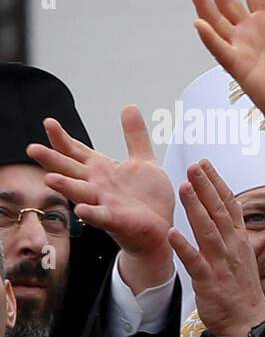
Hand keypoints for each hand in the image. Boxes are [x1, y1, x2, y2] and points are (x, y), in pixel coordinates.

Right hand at [27, 107, 174, 293]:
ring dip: (65, 186)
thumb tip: (129, 107)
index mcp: (102, 170)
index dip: (63, 139)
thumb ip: (135, 136)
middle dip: (52, 160)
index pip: (77, 152)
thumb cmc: (148, 198)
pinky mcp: (117, 220)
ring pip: (80, 193)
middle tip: (32, 148)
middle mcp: (97, 186)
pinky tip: (81, 210)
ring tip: (50, 178)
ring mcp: (104, 203)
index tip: (49, 122)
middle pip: (70, 170)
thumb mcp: (144, 161)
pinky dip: (91, 214)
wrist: (161, 229)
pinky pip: (101, 217)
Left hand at [168, 160, 264, 336]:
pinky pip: (195, 262)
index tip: (205, 164)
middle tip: (194, 165)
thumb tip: (223, 217)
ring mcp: (221, 263)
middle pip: (219, 211)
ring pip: (208, 231)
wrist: (248, 322)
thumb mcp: (242, 257)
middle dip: (206, 187)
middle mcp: (232, 247)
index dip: (217, 183)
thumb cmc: (242, 291)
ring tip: (184, 187)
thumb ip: (231, 236)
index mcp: (239, 240)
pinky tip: (172, 233)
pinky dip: (184, 247)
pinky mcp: (209, 281)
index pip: (230, 205)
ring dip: (196, 208)